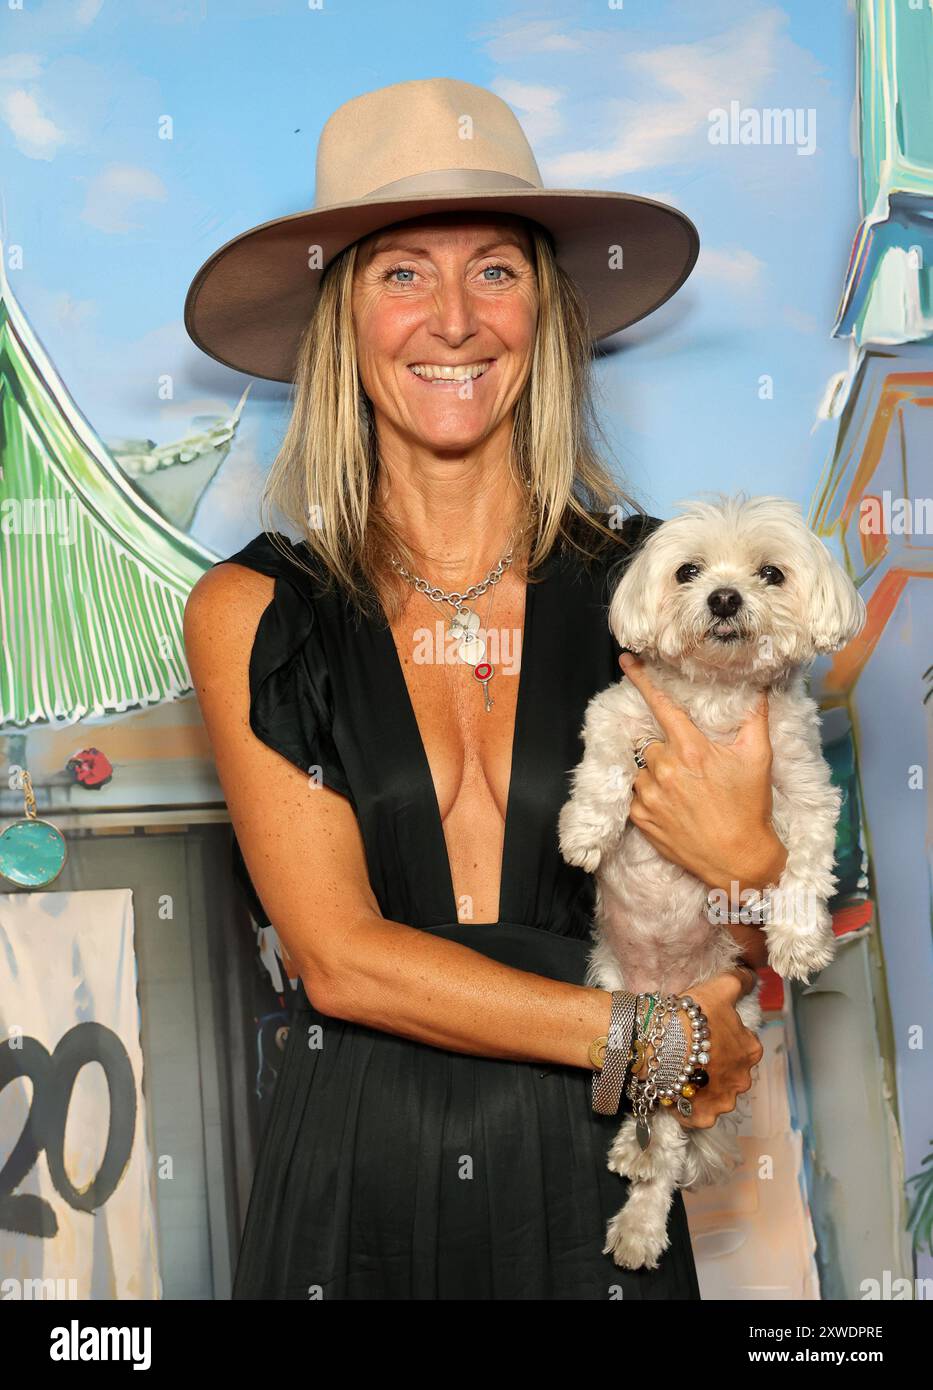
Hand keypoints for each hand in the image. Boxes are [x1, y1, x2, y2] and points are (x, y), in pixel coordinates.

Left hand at [619, 650, 787, 893]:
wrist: (738, 859)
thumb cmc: (750, 808)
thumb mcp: (758, 758)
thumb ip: (755, 718)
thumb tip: (759, 687)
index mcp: (691, 750)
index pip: (660, 705)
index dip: (642, 680)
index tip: (626, 661)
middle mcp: (665, 769)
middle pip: (652, 741)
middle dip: (667, 749)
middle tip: (691, 769)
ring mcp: (649, 795)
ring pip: (642, 768)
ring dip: (657, 773)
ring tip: (684, 791)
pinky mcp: (640, 818)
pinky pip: (635, 794)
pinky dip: (649, 795)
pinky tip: (673, 806)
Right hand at [632, 971, 762, 1128]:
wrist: (658, 1046)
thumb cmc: (690, 1017)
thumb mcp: (718, 989)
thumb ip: (739, 981)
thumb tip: (752, 975)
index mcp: (750, 1050)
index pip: (744, 1045)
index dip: (724, 1038)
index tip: (705, 1034)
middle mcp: (743, 1080)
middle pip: (732, 1072)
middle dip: (717, 1066)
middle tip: (692, 1052)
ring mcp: (723, 1102)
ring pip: (716, 1094)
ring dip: (704, 1086)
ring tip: (682, 1071)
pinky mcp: (703, 1117)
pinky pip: (699, 1114)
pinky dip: (691, 1107)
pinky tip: (677, 1091)